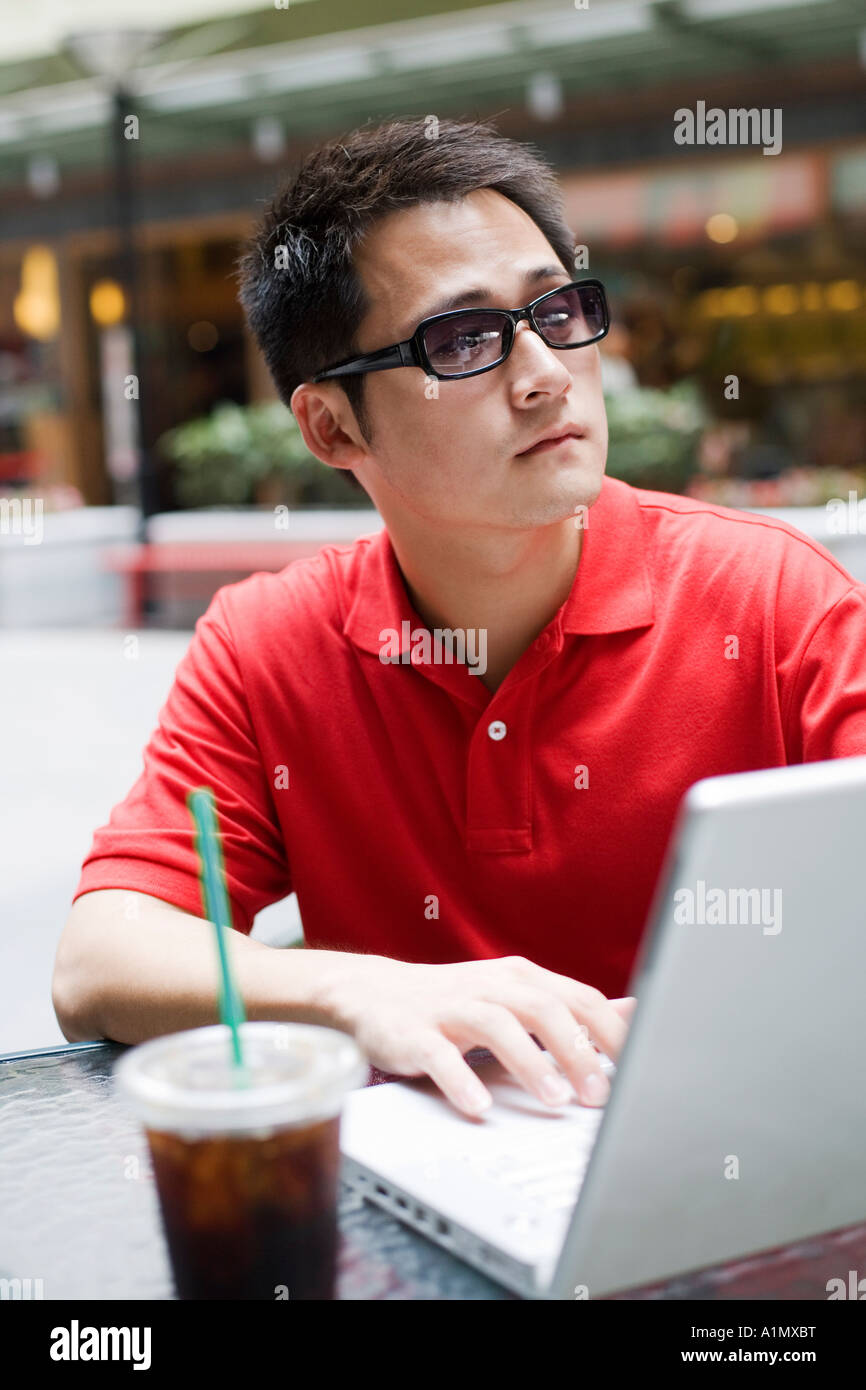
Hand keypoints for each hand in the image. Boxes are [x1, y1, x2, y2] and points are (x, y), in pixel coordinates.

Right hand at [320, 952, 635, 1118]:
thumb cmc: (455, 1002)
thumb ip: (571, 1006)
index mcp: (521, 979)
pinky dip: (461, 1080)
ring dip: (529, 1063)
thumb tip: (632, 1010)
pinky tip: (480, 1107)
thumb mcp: (517, 998)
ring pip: (497, 1026)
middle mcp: (489, 987)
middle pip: (542, 1009)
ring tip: (554, 1100)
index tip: (639, 1067)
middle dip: (576, 1050)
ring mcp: (451, 1008)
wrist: (373, 994)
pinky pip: (440, 1055)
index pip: (578, 998)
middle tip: (600, 1094)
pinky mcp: (415, 1033)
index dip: (610, 1031)